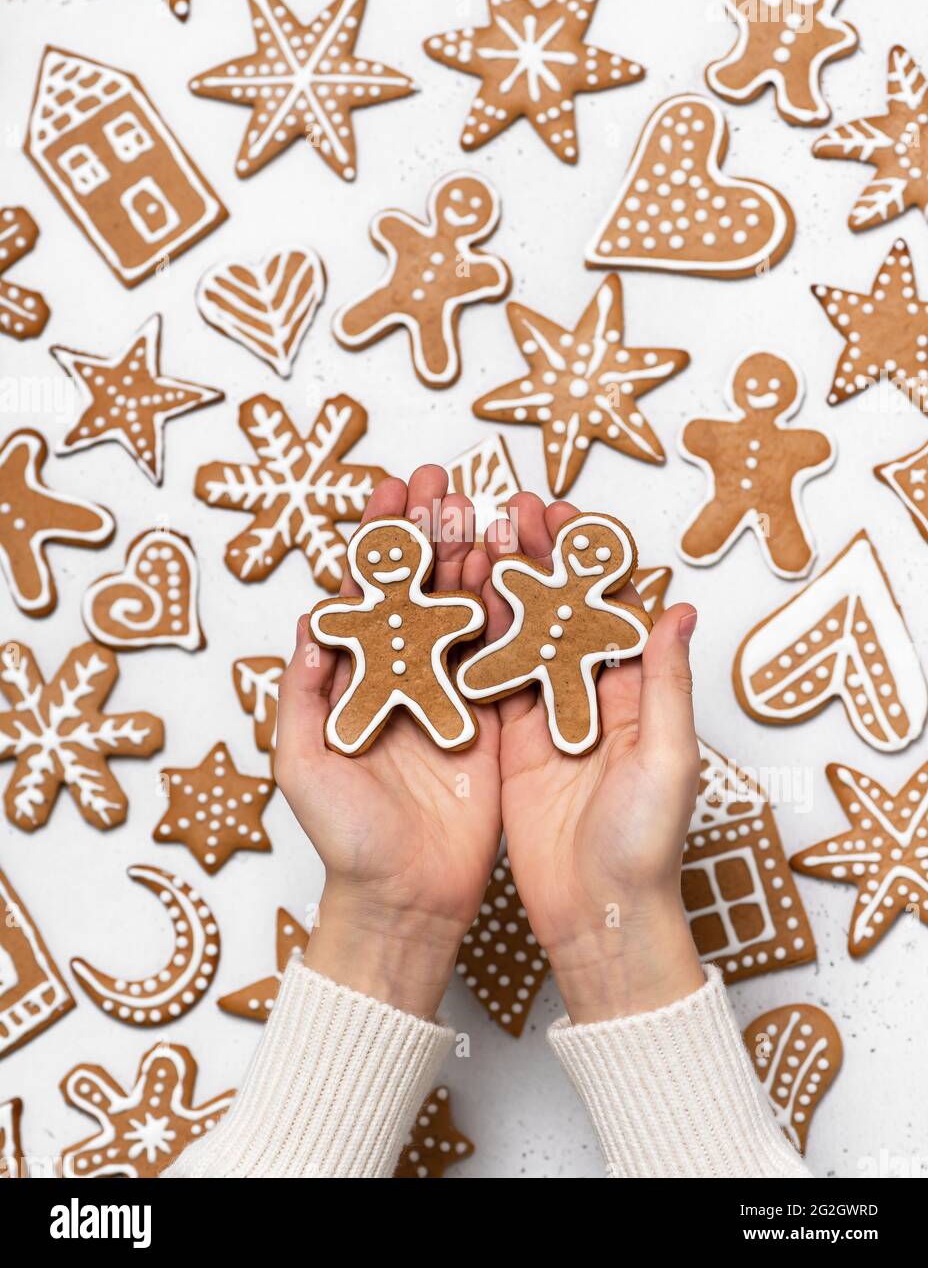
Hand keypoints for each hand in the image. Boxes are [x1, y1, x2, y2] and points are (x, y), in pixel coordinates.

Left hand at [274, 466, 500, 1018]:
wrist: (406, 897)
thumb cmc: (345, 837)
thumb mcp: (304, 764)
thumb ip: (302, 693)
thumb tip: (307, 621)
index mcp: (358, 679)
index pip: (368, 591)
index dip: (378, 540)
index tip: (390, 490)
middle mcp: (405, 676)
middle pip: (420, 586)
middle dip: (430, 530)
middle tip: (445, 480)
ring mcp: (451, 694)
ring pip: (465, 610)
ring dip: (475, 557)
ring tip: (486, 509)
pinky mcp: (493, 720)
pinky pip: (504, 656)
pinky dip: (513, 613)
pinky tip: (519, 572)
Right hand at [482, 493, 704, 1023]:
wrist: (600, 918)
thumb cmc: (644, 846)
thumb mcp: (667, 760)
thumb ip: (664, 683)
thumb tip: (677, 606)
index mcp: (632, 693)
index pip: (604, 605)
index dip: (581, 556)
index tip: (559, 510)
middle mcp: (586, 697)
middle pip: (554, 609)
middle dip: (530, 556)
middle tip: (503, 508)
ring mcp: (544, 719)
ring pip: (515, 636)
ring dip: (494, 586)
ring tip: (469, 536)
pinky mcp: (507, 746)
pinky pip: (484, 683)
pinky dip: (466, 642)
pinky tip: (445, 601)